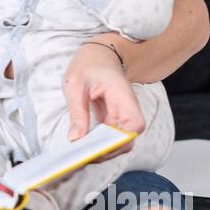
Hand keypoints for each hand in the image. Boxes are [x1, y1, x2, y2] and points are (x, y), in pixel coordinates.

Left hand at [61, 41, 145, 160]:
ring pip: (119, 141)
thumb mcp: (75, 84)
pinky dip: (99, 145)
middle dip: (109, 151)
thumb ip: (77, 112)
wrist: (98, 53)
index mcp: (122, 95)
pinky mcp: (113, 119)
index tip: (100, 146)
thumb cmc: (88, 64)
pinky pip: (110, 137)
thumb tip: (76, 139)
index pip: (135, 125)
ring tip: (81, 154)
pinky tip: (83, 147)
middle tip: (84, 155)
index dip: (121, 140)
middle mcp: (127, 108)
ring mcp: (121, 115)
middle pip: (128, 139)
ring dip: (103, 150)